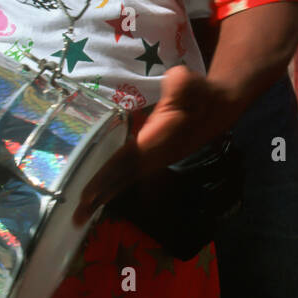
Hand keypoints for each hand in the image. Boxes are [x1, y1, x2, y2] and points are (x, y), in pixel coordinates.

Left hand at [76, 65, 234, 223]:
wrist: (221, 108)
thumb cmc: (201, 94)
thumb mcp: (192, 83)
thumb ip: (181, 84)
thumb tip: (175, 82)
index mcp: (162, 138)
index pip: (129, 158)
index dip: (108, 173)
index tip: (88, 193)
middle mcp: (158, 155)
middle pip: (124, 176)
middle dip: (101, 194)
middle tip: (76, 216)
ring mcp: (157, 160)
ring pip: (126, 179)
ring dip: (105, 196)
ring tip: (80, 215)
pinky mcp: (155, 159)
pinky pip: (130, 175)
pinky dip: (114, 186)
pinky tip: (99, 197)